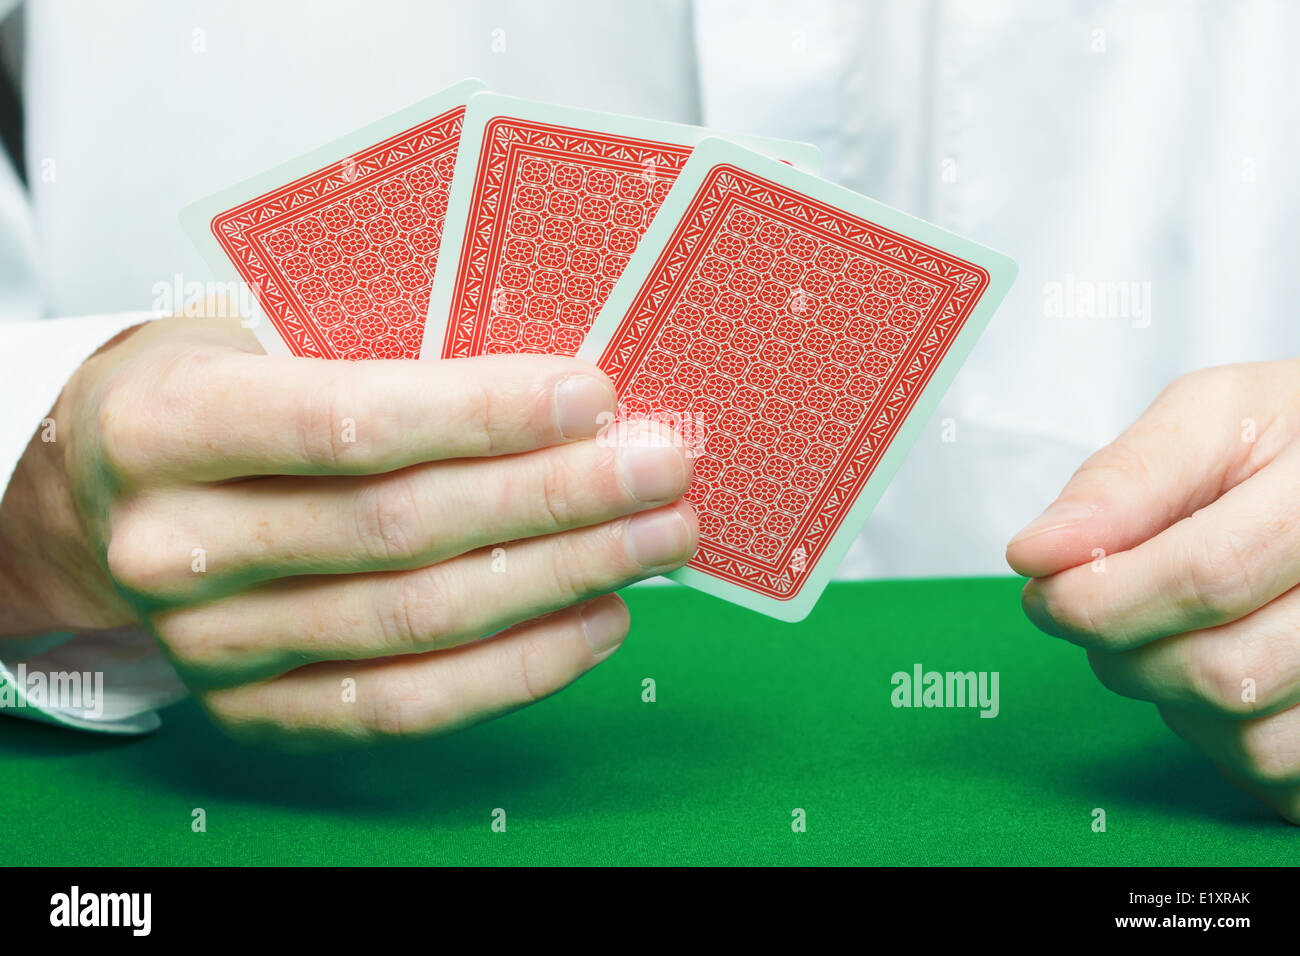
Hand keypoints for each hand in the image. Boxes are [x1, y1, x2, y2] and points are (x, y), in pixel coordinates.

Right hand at [0, 313, 696, 748]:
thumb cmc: (200, 394)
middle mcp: (179, 547)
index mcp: (169, 427)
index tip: (591, 397)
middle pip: (401, 531)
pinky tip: (595, 620)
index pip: (348, 426)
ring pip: (418, 623)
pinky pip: (404, 707)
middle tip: (661, 469)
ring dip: (561, 579)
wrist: (91, 496)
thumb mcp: (254, 332)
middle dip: (554, 499)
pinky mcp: (257, 709)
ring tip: (657, 538)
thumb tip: (553, 384)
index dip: (480, 415)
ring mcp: (215, 644)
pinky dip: (516, 669)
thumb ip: (377, 350)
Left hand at [1006, 362, 1299, 823]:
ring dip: (1164, 693)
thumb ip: (1126, 480)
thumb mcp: (1216, 420)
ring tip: (1160, 626)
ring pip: (1248, 737)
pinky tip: (1211, 663)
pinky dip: (1217, 735)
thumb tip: (1037, 552)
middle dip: (1121, 648)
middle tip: (1088, 607)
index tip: (1040, 591)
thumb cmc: (1286, 442)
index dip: (1104, 596)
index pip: (1210, 577)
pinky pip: (1274, 772)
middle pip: (1221, 670)